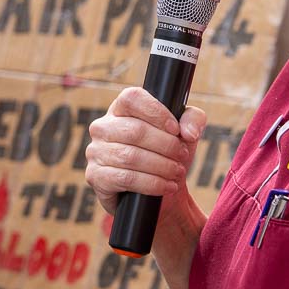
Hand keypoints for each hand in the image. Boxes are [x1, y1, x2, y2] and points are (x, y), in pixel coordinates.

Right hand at [85, 88, 204, 215]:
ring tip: (178, 172)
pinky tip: (167, 186)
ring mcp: (96, 151)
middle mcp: (103, 127)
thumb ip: (193, 120)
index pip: (132, 98)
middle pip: (135, 130)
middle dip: (166, 145)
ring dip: (161, 166)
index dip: (156, 112)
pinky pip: (125, 178)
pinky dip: (152, 184)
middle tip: (182, 155)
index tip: (176, 129)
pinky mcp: (96, 176)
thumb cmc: (165, 153)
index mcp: (120, 108)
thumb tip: (188, 132)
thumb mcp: (184, 133)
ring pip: (131, 156)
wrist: (154, 190)